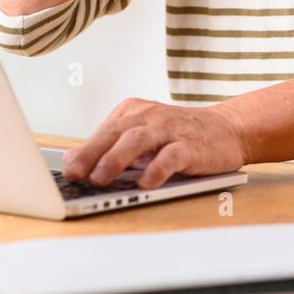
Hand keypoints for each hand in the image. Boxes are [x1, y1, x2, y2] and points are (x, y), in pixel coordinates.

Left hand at [60, 97, 248, 189]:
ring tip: (100, 178)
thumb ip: (112, 145)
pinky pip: (172, 156)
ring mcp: (171, 130)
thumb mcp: (143, 134)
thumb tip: (72, 161)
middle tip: (75, 173)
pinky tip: (146, 182)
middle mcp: (149, 116)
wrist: (227, 129)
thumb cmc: (179, 135)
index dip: (83, 150)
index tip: (66, 169)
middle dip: (92, 152)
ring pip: (138, 140)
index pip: (103, 130)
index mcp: (134, 111)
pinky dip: (157, 168)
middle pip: (115, 132)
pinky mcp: (191, 146)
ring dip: (117, 159)